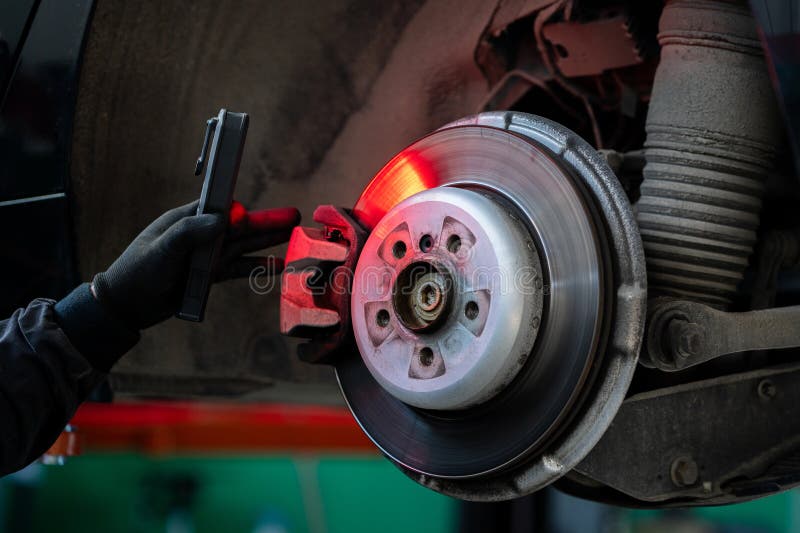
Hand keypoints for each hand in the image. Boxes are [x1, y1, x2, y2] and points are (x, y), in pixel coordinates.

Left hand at [91, 200, 299, 329]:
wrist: (127, 305)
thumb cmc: (139, 270)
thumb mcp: (163, 247)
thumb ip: (192, 230)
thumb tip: (227, 217)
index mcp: (186, 220)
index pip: (220, 208)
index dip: (240, 209)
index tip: (252, 215)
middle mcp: (200, 235)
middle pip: (239, 226)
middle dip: (266, 222)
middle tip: (293, 216)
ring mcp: (206, 256)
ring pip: (243, 246)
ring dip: (267, 242)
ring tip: (293, 236)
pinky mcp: (209, 275)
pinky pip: (238, 268)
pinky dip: (257, 267)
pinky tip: (276, 265)